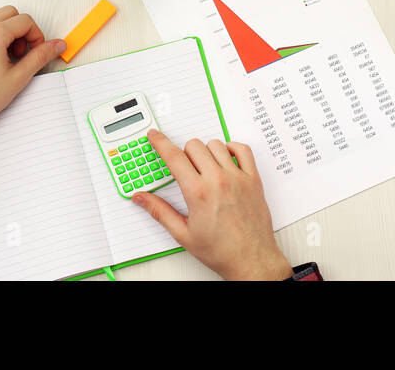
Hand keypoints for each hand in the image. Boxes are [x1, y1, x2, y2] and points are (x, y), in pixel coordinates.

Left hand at [0, 7, 65, 129]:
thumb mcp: (18, 77)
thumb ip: (40, 56)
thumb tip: (57, 45)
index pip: (25, 21)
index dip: (36, 35)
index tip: (35, 50)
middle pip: (9, 13)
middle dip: (20, 30)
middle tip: (19, 52)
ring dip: (2, 26)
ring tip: (3, 50)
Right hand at [132, 130, 291, 279]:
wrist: (251, 259)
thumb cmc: (221, 250)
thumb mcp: (183, 234)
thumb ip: (160, 212)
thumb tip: (141, 198)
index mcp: (198, 193)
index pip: (174, 157)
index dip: (160, 143)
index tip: (155, 136)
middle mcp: (218, 180)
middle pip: (194, 146)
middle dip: (184, 153)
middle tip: (184, 168)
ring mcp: (237, 178)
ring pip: (216, 145)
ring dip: (206, 151)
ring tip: (204, 167)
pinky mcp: (253, 179)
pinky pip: (243, 150)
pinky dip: (232, 148)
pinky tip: (226, 159)